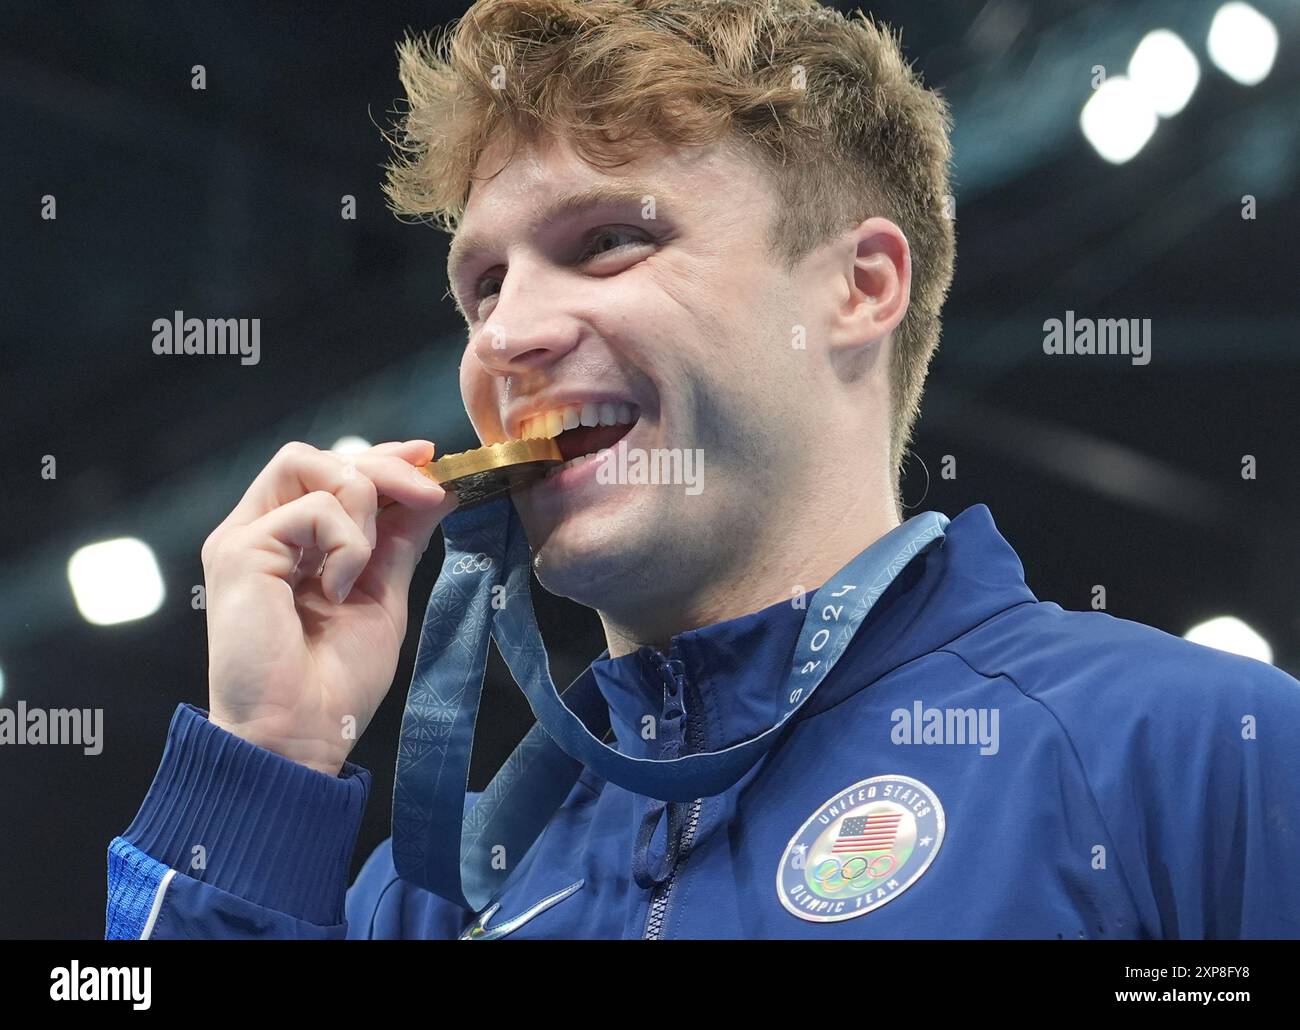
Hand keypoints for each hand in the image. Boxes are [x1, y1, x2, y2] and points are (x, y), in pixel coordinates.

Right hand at [201, 440, 457, 774]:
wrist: (301, 734)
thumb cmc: (335, 681)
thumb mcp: (383, 594)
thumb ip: (399, 540)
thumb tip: (437, 491)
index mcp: (290, 544)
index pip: (329, 472)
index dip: (381, 457)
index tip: (429, 458)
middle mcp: (260, 533)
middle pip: (318, 457)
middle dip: (384, 467)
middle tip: (430, 493)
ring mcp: (245, 539)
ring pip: (311, 466)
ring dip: (364, 505)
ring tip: (367, 565)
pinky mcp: (239, 551)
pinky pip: (314, 510)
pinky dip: (347, 545)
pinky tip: (341, 590)